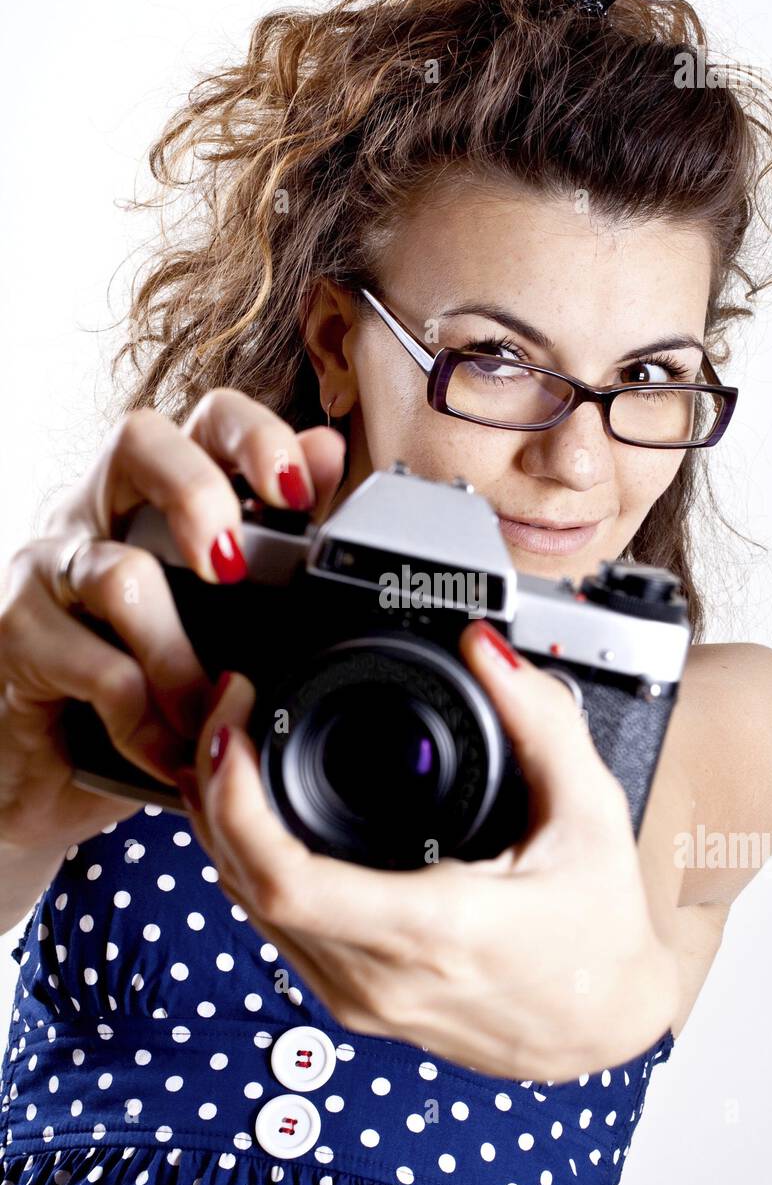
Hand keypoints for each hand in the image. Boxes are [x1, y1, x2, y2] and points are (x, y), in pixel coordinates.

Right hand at [0, 390, 344, 866]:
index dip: (256, 436)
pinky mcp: (15, 632)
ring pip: (122, 573)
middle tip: (232, 568)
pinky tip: (168, 753)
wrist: (49, 765)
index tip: (298, 488)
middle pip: (140, 440)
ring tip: (211, 714)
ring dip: (182, 660)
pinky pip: (99, 668)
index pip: (206, 419)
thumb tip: (327, 452)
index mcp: (157, 494)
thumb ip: (271, 535)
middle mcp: (98, 510)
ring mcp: (49, 565)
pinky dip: (147, 721)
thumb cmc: (143, 675)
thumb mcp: (218, 613)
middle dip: (199, 494)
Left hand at [186, 622, 678, 1080]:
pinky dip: (246, 866)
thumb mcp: (589, 813)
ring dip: (221, 828)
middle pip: (246, 887)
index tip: (234, 728)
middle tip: (225, 714)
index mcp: (437, 930)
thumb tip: (486, 649)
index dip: (236, 800)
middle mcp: (382, 978)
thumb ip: (540, 720)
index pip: (288, 878)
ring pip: (247, 913)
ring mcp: (360, 1000)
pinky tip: (246, 818)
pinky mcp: (353, 1005)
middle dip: (214, 792)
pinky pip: (273, 931)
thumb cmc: (600, 932)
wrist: (605, 1030)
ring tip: (223, 749)